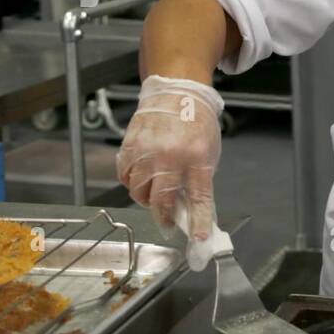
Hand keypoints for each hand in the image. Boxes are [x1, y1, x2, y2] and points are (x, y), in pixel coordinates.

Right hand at [115, 75, 223, 249]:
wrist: (177, 93)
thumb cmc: (197, 124)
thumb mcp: (208, 153)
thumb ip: (199, 180)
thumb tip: (192, 210)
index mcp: (197, 158)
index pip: (199, 198)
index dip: (198, 222)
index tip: (199, 239)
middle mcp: (170, 156)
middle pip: (161, 200)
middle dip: (164, 217)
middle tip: (167, 221)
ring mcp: (147, 152)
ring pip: (138, 191)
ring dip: (146, 198)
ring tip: (155, 193)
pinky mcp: (130, 146)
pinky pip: (125, 175)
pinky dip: (132, 182)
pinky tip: (142, 177)